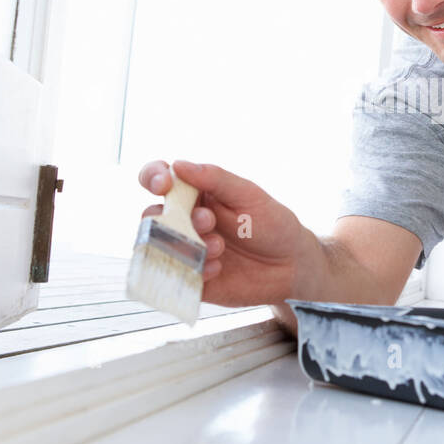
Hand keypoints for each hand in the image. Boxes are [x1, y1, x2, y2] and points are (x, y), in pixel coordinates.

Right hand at [138, 159, 306, 307]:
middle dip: (174, 218)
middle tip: (208, 221)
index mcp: (194, 194)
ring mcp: (185, 250)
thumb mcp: (248, 195)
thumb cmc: (271, 224)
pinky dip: (194, 270)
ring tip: (219, 248)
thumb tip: (178, 165)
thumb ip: (215, 179)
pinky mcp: (192, 278)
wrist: (291, 265)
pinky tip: (218, 268)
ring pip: (160, 247)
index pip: (158, 179)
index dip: (153, 178)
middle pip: (152, 216)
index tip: (164, 185)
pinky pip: (176, 275)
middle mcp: (184, 221)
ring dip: (185, 244)